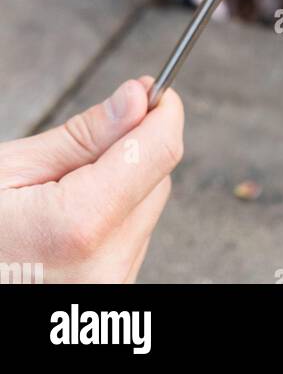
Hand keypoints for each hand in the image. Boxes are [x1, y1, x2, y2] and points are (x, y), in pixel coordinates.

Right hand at [0, 77, 182, 283]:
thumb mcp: (10, 169)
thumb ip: (82, 136)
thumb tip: (136, 98)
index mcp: (79, 226)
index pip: (158, 152)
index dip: (162, 112)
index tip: (153, 90)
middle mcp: (106, 266)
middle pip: (157, 178)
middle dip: (133, 148)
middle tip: (81, 148)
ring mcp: (111, 289)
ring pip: (148, 208)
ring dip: (123, 186)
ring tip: (59, 195)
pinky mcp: (112, 297)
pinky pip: (132, 240)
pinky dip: (113, 219)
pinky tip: (67, 224)